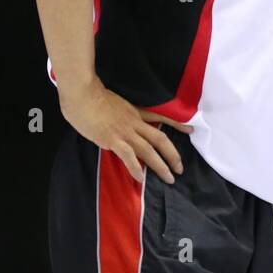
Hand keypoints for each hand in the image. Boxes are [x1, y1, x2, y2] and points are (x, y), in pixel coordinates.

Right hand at [58, 77, 190, 183]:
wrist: (82, 94)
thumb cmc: (91, 96)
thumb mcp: (113, 103)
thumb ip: (119, 113)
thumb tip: (117, 121)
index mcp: (135, 112)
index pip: (161, 118)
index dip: (177, 124)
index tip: (190, 130)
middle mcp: (134, 123)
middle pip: (160, 139)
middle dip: (173, 155)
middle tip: (180, 168)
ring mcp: (124, 132)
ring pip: (149, 150)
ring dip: (160, 166)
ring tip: (169, 178)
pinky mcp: (112, 139)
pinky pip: (128, 156)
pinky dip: (135, 168)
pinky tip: (140, 178)